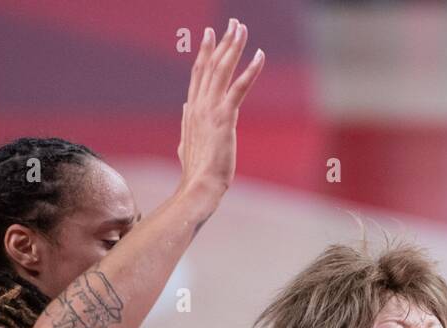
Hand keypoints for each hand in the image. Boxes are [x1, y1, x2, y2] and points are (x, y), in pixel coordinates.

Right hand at [176, 19, 264, 212]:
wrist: (199, 186)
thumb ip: (188, 122)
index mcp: (192, 110)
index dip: (204, 52)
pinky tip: (259, 55)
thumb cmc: (197, 171)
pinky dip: (250, 70)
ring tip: (241, 29)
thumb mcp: (188, 142)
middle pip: (210, 65)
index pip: (198, 74)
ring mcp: (210, 110)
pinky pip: (239, 87)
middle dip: (221, 42)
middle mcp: (198, 105)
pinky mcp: (225, 118)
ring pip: (222, 70)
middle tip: (232, 23)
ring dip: (233, 47)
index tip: (209, 35)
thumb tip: (186, 107)